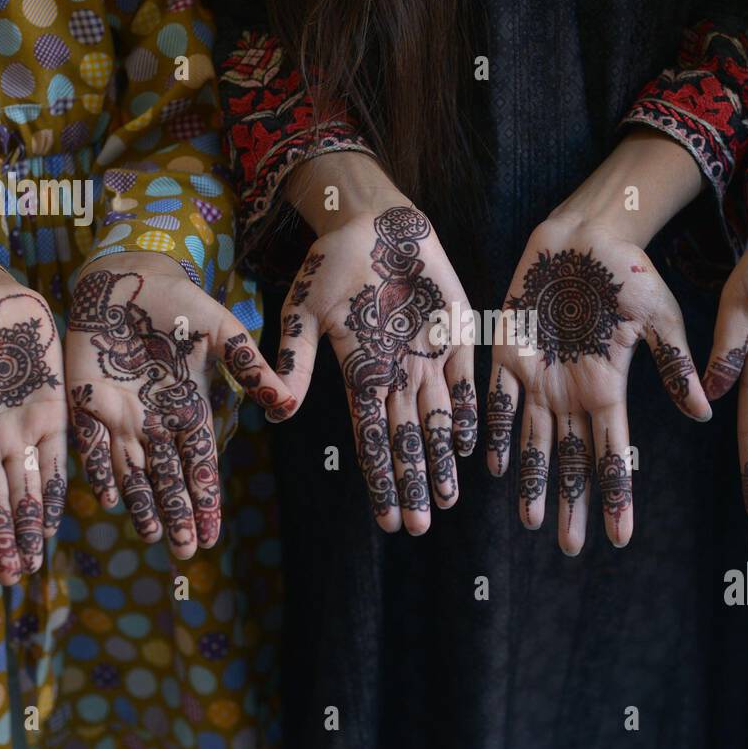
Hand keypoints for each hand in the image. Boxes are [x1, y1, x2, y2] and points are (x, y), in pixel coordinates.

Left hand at [65, 252, 292, 558]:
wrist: (125, 281)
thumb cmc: (177, 302)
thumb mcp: (220, 331)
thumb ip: (248, 366)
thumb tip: (286, 402)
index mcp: (189, 408)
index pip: (200, 464)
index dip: (206, 499)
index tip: (213, 533)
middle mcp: (157, 422)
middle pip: (169, 478)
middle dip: (178, 515)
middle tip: (185, 552)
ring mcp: (121, 415)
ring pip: (134, 473)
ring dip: (144, 505)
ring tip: (152, 539)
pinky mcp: (87, 403)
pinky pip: (93, 445)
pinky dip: (101, 470)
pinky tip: (110, 498)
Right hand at [269, 203, 475, 534]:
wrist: (370, 221)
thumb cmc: (330, 264)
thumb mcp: (303, 313)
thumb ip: (297, 360)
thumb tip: (278, 410)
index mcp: (362, 374)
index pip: (372, 439)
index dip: (380, 479)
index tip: (385, 518)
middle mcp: (397, 374)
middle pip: (406, 440)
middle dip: (413, 483)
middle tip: (420, 527)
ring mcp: (427, 356)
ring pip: (436, 419)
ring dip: (441, 460)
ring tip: (446, 501)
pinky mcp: (455, 332)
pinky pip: (465, 380)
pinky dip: (467, 411)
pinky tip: (470, 445)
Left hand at [489, 211, 709, 554]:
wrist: (585, 233)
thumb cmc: (627, 269)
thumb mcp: (657, 317)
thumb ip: (674, 365)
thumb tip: (704, 414)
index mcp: (609, 387)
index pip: (614, 454)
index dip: (617, 496)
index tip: (620, 538)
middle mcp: (573, 392)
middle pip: (573, 460)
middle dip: (573, 504)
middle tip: (570, 547)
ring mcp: (540, 375)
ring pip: (533, 441)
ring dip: (533, 481)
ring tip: (531, 522)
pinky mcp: (509, 352)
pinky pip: (497, 399)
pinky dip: (494, 430)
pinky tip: (493, 465)